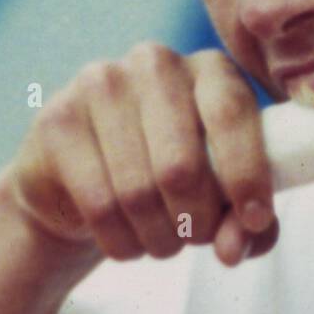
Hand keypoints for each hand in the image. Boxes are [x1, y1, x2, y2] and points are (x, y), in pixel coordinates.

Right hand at [6, 44, 278, 267]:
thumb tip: (233, 249)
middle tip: (197, 239)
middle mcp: (155, 64)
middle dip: (197, 221)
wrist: (83, 181)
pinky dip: (121, 240)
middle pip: (182, 165)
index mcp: (210, 68)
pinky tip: (126, 239)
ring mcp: (100, 84)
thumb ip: (249, 225)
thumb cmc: (174, 182)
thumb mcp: (225, 199)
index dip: (248, 173)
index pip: (231, 114)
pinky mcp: (58, 119)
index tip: (255, 219)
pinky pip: (99, 203)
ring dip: (159, 238)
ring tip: (162, 242)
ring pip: (139, 191)